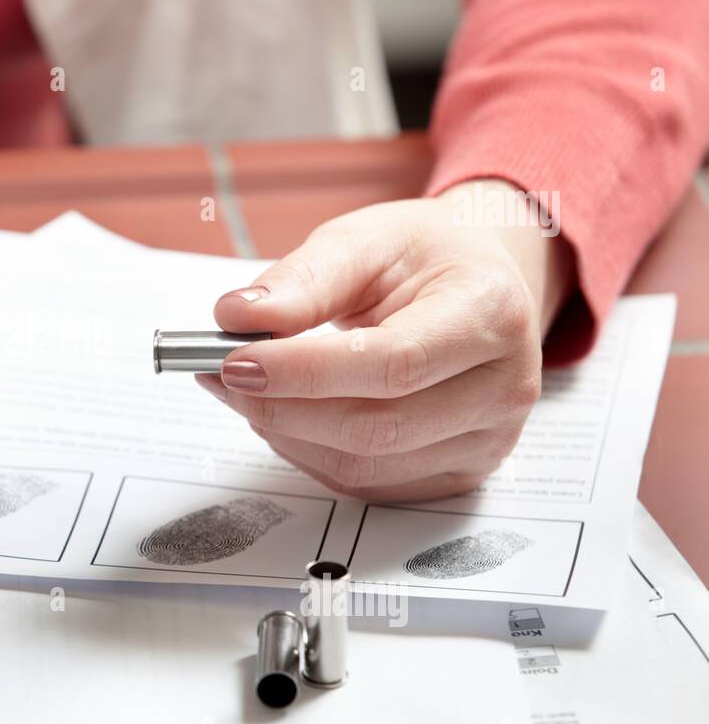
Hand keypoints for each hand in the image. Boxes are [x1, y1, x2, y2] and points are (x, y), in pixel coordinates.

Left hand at [200, 180, 575, 501]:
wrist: (484, 284)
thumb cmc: (426, 258)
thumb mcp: (366, 239)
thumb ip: (303, 279)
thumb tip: (238, 316)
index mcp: (489, 313)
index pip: (392, 363)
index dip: (304, 372)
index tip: (236, 360)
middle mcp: (502, 387)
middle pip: (375, 427)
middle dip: (280, 407)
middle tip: (220, 374)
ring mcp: (486, 441)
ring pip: (364, 466)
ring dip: (284, 434)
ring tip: (242, 390)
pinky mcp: (458, 474)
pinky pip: (366, 484)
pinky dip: (307, 454)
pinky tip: (281, 416)